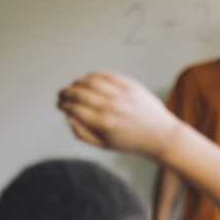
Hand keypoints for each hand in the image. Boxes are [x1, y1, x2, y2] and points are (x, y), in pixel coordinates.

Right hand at [57, 72, 182, 158]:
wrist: (160, 135)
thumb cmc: (131, 142)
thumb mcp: (104, 145)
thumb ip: (82, 133)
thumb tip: (68, 117)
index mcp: (103, 123)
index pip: (74, 108)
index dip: (63, 104)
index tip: (59, 104)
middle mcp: (111, 106)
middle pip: (80, 93)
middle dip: (67, 92)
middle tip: (61, 94)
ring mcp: (122, 94)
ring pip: (91, 81)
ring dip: (78, 82)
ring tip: (73, 86)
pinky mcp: (131, 85)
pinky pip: (107, 75)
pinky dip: (93, 75)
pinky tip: (88, 79)